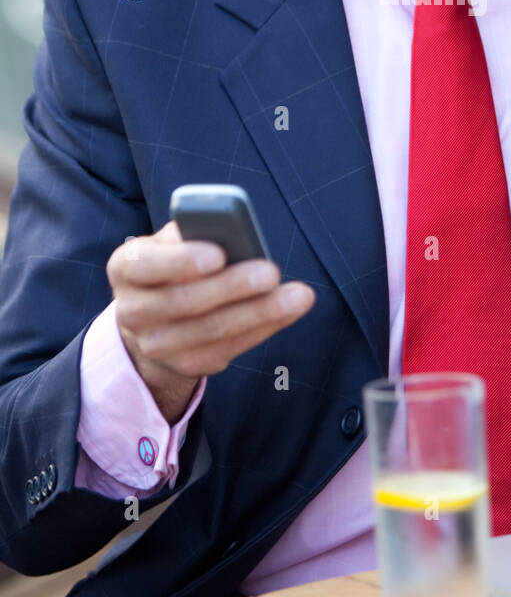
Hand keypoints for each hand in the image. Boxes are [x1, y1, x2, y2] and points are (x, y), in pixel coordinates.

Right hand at [107, 220, 314, 422]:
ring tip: (297, 295)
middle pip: (184, 302)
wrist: (156, 315)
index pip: (146, 264)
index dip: (182, 261)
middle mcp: (132, 311)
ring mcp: (155, 344)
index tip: (219, 253)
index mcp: (126, 267)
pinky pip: (227, 350)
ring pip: (211, 331)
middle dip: (232, 287)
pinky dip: (262, 329)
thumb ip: (197, 231)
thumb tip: (234, 233)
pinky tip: (288, 311)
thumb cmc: (176, 262)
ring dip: (259, 313)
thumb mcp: (175, 240)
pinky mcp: (184, 364)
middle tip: (271, 272)